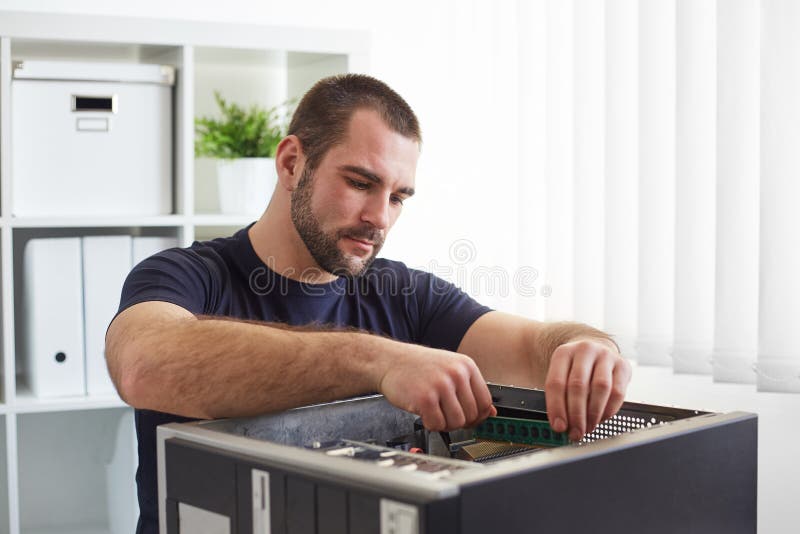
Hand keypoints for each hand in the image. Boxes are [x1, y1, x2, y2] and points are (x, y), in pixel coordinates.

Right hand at [378, 346, 495, 430]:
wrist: (389, 360)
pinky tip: (424, 413)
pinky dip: (430, 424)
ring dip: (445, 423)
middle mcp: (456, 373)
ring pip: (457, 422)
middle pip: (472, 414)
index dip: (478, 415)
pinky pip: (437, 424)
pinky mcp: (425, 398)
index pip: (485, 401)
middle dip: (459, 421)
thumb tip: (490, 412)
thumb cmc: (418, 366)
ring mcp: (441, 385)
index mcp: (466, 365)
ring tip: (434, 413)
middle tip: (445, 415)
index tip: (469, 418)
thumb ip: (469, 389)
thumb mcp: (449, 369)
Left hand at [544, 339, 631, 440]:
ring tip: (588, 427)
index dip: (556, 407)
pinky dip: (609, 410)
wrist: (597, 350)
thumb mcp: (562, 375)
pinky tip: (601, 418)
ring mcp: (605, 356)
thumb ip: (559, 397)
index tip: (559, 427)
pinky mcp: (623, 365)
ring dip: (593, 413)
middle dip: (576, 414)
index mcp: (563, 353)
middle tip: (575, 432)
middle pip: (578, 385)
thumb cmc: (576, 369)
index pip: (556, 382)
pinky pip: (618, 392)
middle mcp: (584, 350)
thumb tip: (561, 426)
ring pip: (600, 387)